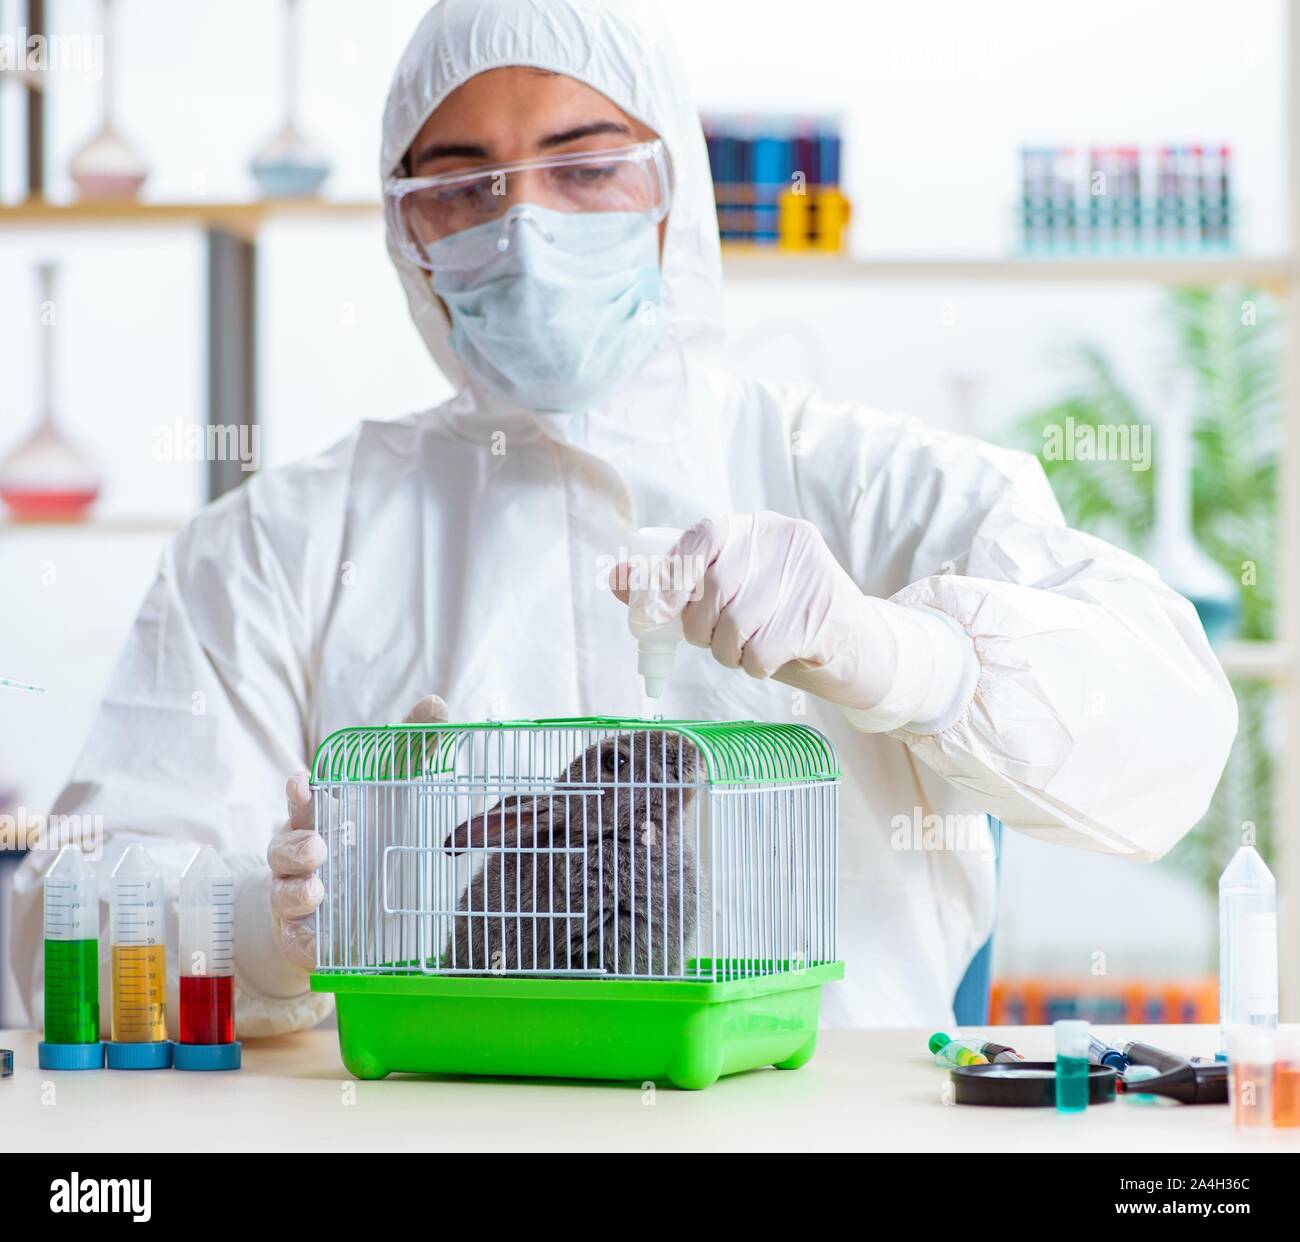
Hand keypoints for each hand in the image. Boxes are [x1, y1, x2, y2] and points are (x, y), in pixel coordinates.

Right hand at [267, 694, 449, 968]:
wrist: (339, 911)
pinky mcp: (303, 937)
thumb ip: (412, 751)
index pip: (304, 802)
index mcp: (316, 819)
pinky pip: (297, 940)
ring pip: (285, 893)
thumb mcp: (390, 795)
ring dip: (297, 892)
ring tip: (317, 890)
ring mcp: (295, 897)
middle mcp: (298, 856)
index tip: (303, 782)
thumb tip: (436, 703)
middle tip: (318, 847)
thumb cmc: (361, 839)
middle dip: (296, 846)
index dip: (300, 793)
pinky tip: (317, 941)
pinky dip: (304, 940)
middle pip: (284, 847)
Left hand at [613, 513, 969, 728]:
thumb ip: (676, 587)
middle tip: (714, 641)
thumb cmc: (783, 621)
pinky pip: (761, 650)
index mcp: (757, 528)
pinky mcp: (823, 612)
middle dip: (701, 627)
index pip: (702, 535)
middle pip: (714, 586)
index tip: (659, 611)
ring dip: (729, 652)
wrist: (860, 649)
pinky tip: (775, 658)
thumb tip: (615, 577)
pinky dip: (756, 666)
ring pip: (735, 624)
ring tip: (747, 651)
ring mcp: (808, 574)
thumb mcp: (729, 599)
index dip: (672, 575)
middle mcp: (784, 540)